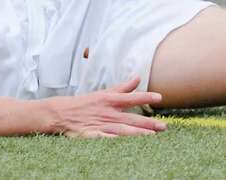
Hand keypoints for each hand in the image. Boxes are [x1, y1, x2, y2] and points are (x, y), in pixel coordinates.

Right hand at [51, 77, 165, 137]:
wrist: (62, 113)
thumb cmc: (86, 103)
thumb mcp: (104, 92)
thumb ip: (122, 88)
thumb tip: (137, 78)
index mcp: (110, 100)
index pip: (131, 97)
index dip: (145, 97)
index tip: (160, 98)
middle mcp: (107, 112)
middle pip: (131, 117)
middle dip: (148, 122)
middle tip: (163, 126)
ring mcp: (101, 125)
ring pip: (122, 130)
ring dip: (137, 134)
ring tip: (152, 137)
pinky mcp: (93, 137)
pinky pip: (107, 141)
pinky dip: (116, 143)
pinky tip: (127, 147)